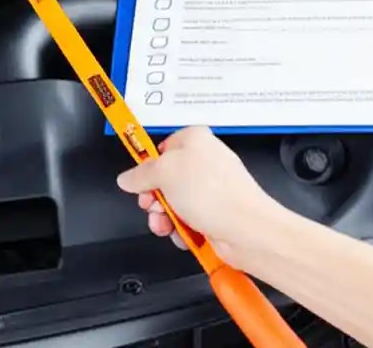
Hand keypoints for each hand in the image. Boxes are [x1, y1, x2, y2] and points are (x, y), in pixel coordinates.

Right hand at [116, 126, 274, 263]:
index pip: (159, 148)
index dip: (146, 166)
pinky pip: (186, 219)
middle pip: (163, 179)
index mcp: (195, 140)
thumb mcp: (165, 173)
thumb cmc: (217, 195)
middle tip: (153, 204)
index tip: (136, 179)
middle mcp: (204, 162)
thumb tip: (127, 177)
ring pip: (172, 202)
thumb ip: (141, 174)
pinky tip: (184, 232)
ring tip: (167, 224)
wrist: (245, 230)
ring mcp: (209, 189)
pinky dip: (180, 228)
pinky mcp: (213, 212)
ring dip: (164, 217)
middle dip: (154, 198)